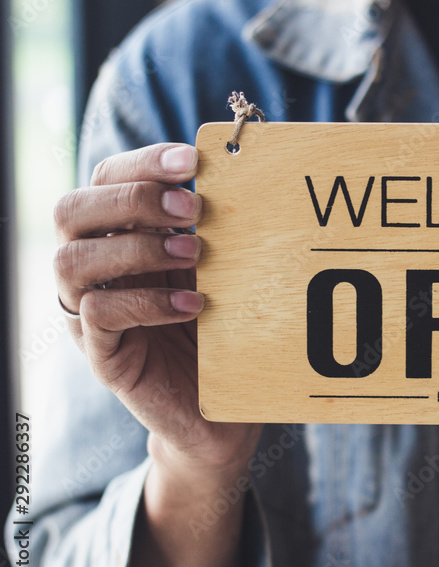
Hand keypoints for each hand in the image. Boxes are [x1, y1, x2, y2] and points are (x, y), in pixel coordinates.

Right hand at [54, 143, 261, 477]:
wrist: (220, 408)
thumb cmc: (219, 327)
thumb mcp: (215, 268)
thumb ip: (210, 228)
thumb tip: (240, 173)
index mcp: (118, 236)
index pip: (106, 178)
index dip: (143, 162)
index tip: (194, 158)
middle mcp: (92, 268)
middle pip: (70, 210)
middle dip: (133, 199)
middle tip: (194, 209)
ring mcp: (87, 313)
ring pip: (70, 261)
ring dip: (135, 249)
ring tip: (193, 255)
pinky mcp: (102, 355)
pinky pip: (97, 316)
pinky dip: (145, 302)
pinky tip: (192, 305)